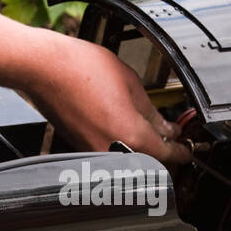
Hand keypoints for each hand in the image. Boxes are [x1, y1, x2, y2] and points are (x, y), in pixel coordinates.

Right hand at [26, 32, 190, 164]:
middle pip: (148, 162)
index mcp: (131, 136)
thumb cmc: (80, 69)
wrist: (43, 68)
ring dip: (140, 147)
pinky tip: (118, 123)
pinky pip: (108, 153)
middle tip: (168, 134)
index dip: (181, 152)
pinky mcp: (79, 148)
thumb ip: (151, 111)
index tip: (187, 150)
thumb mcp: (130, 83)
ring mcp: (93, 153)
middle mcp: (112, 152)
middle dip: (161, 149)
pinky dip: (119, 144)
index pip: (167, 155)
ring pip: (128, 159)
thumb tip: (165, 126)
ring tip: (143, 125)